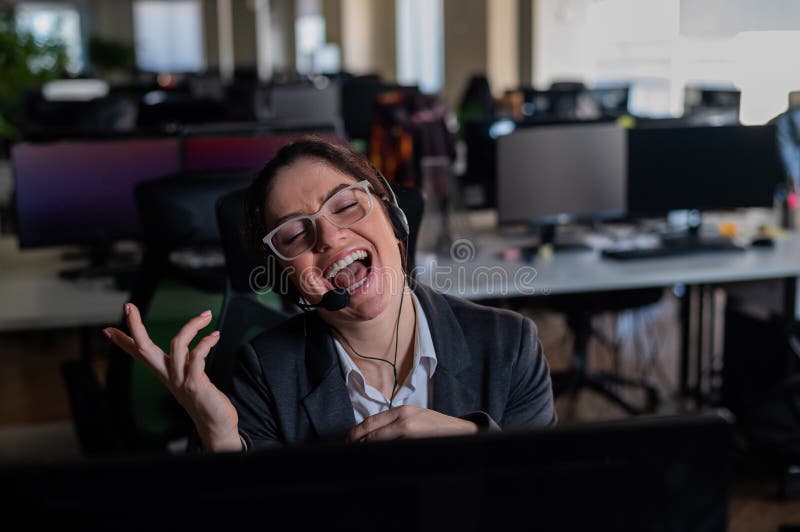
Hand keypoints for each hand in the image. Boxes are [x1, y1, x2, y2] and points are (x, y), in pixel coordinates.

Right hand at [104, 303, 240, 451]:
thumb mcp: (189, 376)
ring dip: (191, 326)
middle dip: (135, 327)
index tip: (107, 329)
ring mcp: (180, 380)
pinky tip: (215, 337)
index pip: (138, 354)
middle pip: (144, 348)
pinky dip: (206, 343)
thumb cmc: (203, 398)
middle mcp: (168, 375)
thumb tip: (184, 348)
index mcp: (164, 372)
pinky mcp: (195, 384)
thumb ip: (184, 362)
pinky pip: (197, 357)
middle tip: (129, 307)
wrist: (215, 425)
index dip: (123, 341)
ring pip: (176, 345)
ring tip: (206, 316)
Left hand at [347, 405, 477, 442]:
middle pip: (373, 432)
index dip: (357, 431)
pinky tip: (382, 459)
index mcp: (402, 411)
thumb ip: (395, 422)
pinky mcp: (417, 444)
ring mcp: (411, 433)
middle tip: (350, 450)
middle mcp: (405, 419)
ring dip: (370, 450)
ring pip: (381, 443)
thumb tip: (372, 434)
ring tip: (363, 455)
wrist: (462, 432)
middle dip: (359, 442)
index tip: (349, 439)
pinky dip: (385, 455)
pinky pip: (395, 452)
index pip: (372, 421)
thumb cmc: (436, 426)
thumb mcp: (415, 416)